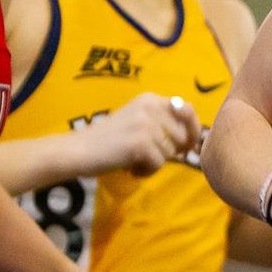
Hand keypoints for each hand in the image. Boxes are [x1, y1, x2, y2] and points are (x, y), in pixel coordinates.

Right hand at [86, 93, 203, 175]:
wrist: (77, 150)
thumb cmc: (108, 141)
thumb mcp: (137, 121)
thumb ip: (163, 124)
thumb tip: (194, 142)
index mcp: (150, 99)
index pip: (188, 110)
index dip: (192, 130)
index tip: (187, 146)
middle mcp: (150, 107)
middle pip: (181, 137)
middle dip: (169, 152)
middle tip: (144, 155)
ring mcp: (146, 124)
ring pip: (171, 153)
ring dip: (155, 163)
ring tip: (134, 161)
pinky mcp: (140, 143)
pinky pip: (159, 165)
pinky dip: (146, 172)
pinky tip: (130, 169)